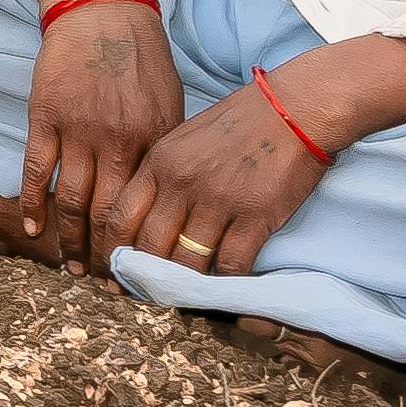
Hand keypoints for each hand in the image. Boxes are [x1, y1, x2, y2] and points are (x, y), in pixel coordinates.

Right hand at [11, 0, 182, 268]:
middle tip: (108, 286)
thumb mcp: (169, 105)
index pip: (148, 208)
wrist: (102, 12)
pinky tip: (32, 231)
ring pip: (72, 200)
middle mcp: (118, 140)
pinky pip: (38, 171)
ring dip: (71, 241)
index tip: (144, 274)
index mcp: (154, 141)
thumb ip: (163, 151)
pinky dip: (33, 205)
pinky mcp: (46, 117)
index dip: (144, 245)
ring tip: (74, 269)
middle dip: (109, 256)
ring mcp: (78, 130)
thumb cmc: (141, 59)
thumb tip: (164, 200)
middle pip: (110, 214)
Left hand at [101, 35, 405, 285]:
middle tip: (142, 297)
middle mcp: (182, 183)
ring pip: (187, 261)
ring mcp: (219, 201)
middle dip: (140, 278)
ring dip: (184, 285)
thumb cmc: (239, 123)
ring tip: (181, 298)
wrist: (295, 108)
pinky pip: (232, 264)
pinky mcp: (256, 216)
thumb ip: (160, 175)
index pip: (119, 218)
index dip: (111, 253)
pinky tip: (223, 286)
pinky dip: (226, 282)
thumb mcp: (184, 140)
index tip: (111, 274)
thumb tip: (142, 219)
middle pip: (147, 246)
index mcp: (158, 163)